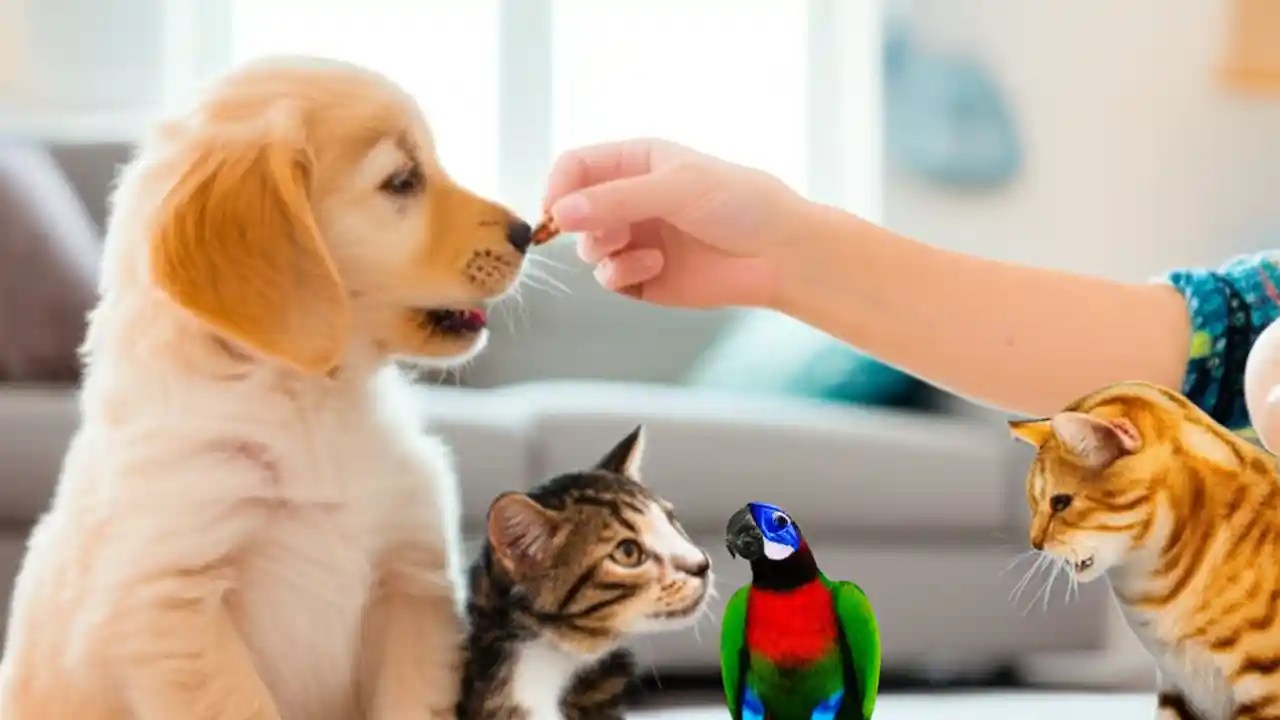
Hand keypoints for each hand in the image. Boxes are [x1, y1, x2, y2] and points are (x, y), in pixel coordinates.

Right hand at [543, 138, 811, 307]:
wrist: (782, 255)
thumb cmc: (742, 205)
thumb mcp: (676, 188)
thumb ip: (615, 199)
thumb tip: (560, 213)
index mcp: (637, 162)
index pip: (576, 166)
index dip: (559, 186)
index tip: (555, 212)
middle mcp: (631, 199)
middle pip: (574, 210)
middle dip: (582, 224)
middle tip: (610, 232)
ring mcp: (636, 238)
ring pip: (587, 247)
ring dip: (602, 249)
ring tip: (637, 249)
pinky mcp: (643, 276)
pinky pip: (608, 277)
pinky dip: (621, 273)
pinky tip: (653, 267)